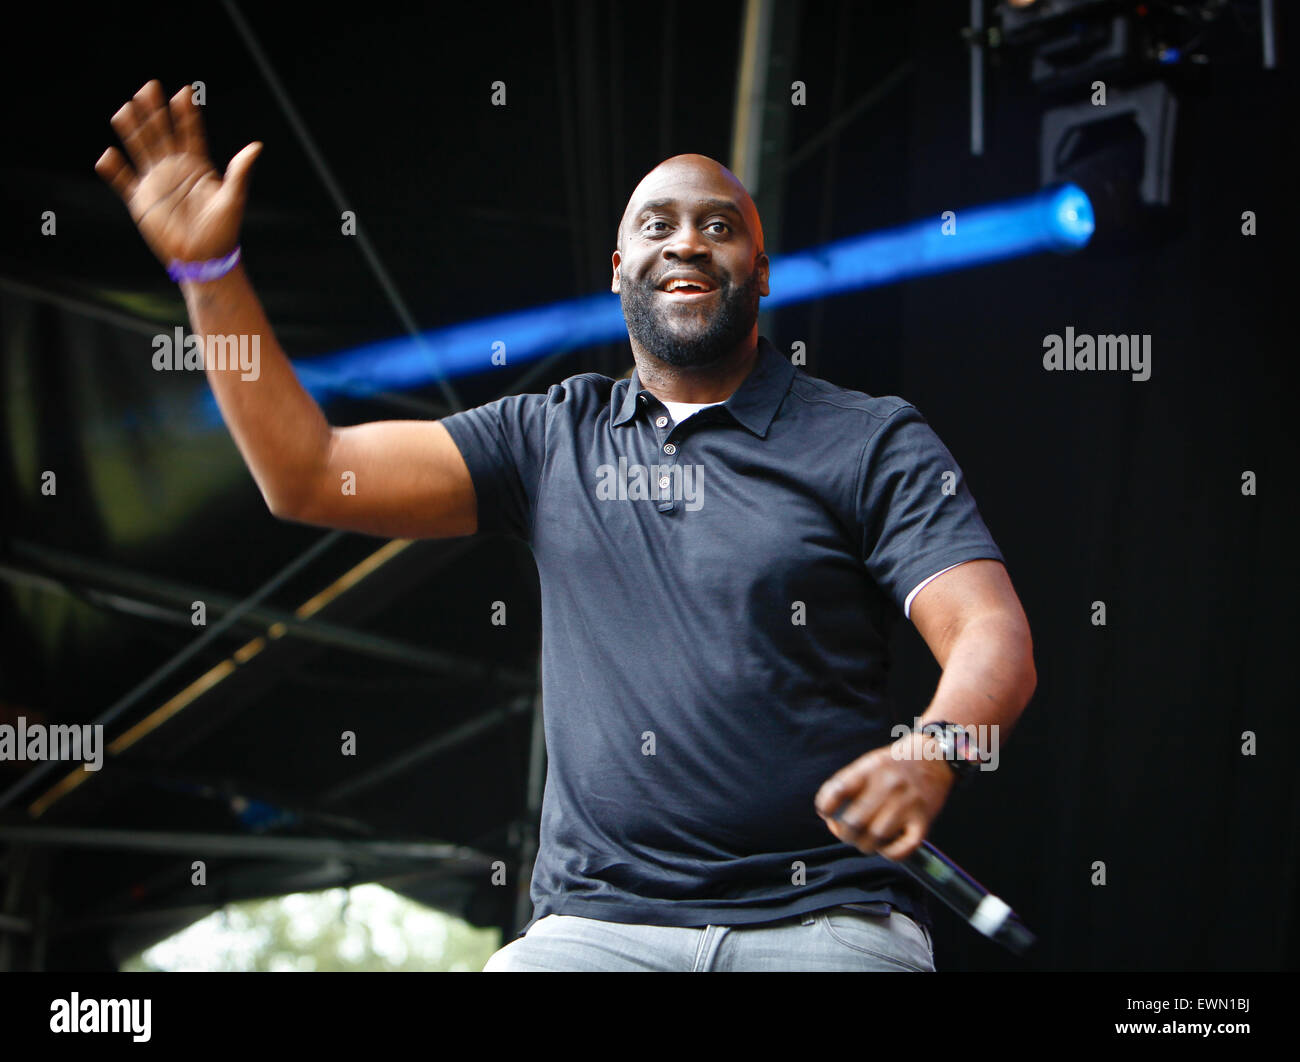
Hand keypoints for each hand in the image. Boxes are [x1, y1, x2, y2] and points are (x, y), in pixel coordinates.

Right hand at [95, 80, 261, 266]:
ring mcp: (156, 183)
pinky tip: (108, 155)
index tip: (185, 92)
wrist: (205, 259)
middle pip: (162, 133)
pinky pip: (123, 181)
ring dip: (132, 130)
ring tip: (125, 108)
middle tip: (148, 88)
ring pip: (140, 149)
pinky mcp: (141, 201)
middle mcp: (174, 169)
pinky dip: (114, 170)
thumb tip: (256, 146)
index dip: (186, 114)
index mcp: (197, 166)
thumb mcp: (233, 199)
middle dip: (155, 111)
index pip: (190, 133)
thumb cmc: (223, 231)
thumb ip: (240, 171)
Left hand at [814, 731, 954, 859]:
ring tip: (865, 841)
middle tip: (847, 833)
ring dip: (865, 845)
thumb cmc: (896, 763)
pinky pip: (903, 848)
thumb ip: (849, 784)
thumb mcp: (870, 763)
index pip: (837, 791)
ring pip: (875, 838)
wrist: (935, 756)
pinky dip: (890, 854)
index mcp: (871, 769)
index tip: (827, 814)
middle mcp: (888, 786)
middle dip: (844, 834)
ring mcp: (907, 804)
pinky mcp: (923, 821)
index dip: (826, 808)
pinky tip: (885, 847)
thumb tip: (827, 814)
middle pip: (854, 822)